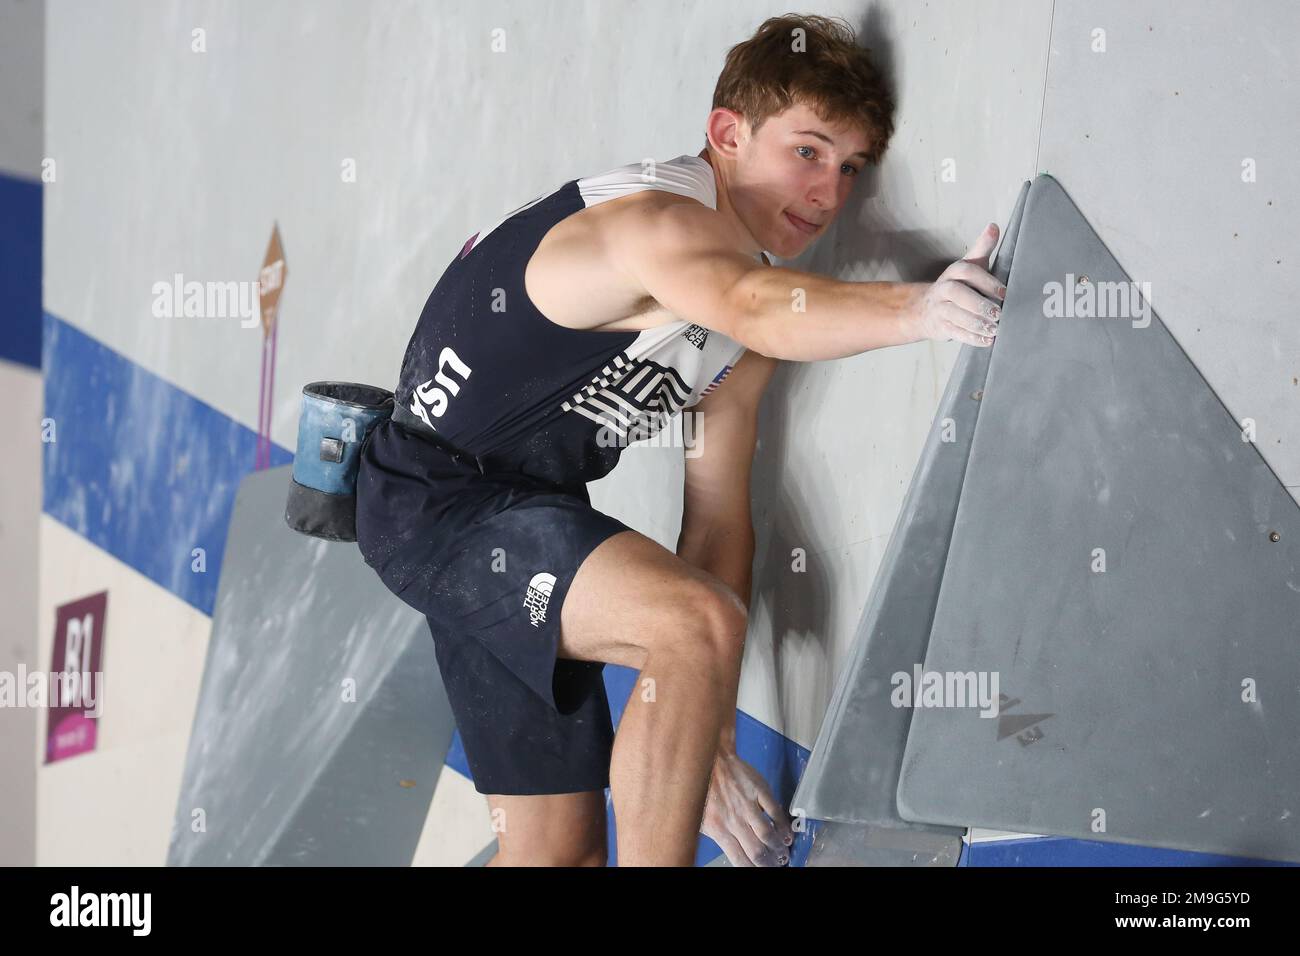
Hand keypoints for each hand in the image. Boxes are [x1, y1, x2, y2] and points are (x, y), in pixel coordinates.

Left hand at [700, 751, 794, 865]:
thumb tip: (730, 851)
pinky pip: (775, 812)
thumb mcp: (701, 816)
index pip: (740, 859)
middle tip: (776, 865)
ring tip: (783, 854)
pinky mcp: (759, 791)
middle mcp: (734, 820)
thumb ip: (716, 835)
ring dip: (779, 848)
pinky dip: (783, 826)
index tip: (760, 870)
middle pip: (757, 851)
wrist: (710, 758)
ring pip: (768, 835)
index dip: (753, 868)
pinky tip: (786, 834)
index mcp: (718, 829)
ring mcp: (748, 805)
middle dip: (769, 863)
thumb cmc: (704, 786)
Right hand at [908, 222, 1006, 346]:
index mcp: (953, 273)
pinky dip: (972, 338)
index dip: (986, 281)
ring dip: (977, 324)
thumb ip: (982, 248)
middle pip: (958, 295)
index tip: (1004, 293)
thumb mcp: (968, 265)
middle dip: (979, 305)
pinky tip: (987, 340)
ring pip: (956, 316)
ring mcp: (940, 309)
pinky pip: (955, 333)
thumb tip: (994, 226)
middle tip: (999, 313)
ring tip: (995, 329)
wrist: (923, 309)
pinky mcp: (940, 327)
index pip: (967, 272)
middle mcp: (943, 289)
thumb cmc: (956, 286)